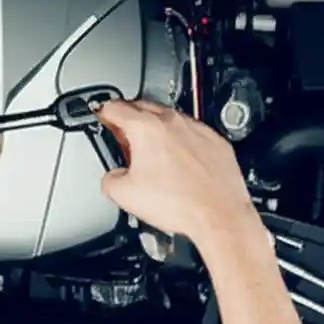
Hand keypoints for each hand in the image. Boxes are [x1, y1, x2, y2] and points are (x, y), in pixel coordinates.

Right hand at [96, 100, 258, 246]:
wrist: (219, 216)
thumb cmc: (181, 204)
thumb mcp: (125, 196)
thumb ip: (109, 178)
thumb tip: (113, 177)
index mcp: (146, 128)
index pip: (114, 107)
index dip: (103, 116)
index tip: (104, 122)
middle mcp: (172, 122)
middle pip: (141, 108)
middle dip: (129, 123)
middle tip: (126, 144)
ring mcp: (196, 129)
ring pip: (168, 120)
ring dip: (157, 133)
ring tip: (155, 160)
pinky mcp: (215, 140)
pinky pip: (192, 133)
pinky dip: (182, 143)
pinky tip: (180, 166)